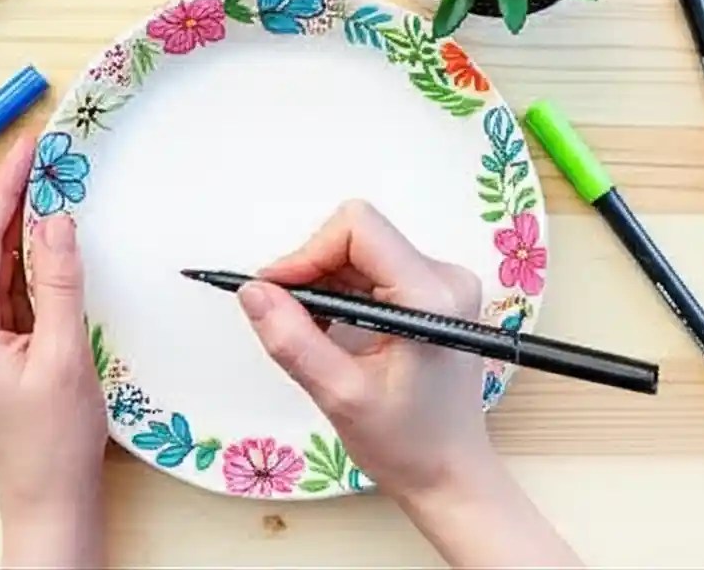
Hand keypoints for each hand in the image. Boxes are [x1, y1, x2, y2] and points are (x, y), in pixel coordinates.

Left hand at [0, 135, 106, 568]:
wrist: (48, 501)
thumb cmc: (52, 442)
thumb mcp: (64, 355)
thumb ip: (60, 283)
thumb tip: (57, 222)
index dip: (6, 189)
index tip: (28, 149)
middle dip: (16, 201)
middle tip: (47, 157)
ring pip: (1, 269)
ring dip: (28, 231)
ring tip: (55, 185)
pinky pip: (14, 294)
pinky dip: (35, 265)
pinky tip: (56, 239)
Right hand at [238, 200, 579, 567]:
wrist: (451, 475)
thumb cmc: (407, 444)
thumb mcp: (339, 395)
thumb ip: (293, 340)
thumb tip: (253, 291)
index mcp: (431, 296)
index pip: (359, 228)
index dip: (308, 252)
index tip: (276, 292)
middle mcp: (445, 277)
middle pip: (358, 237)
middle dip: (312, 271)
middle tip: (286, 319)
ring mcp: (442, 284)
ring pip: (361, 252)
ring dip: (324, 284)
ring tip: (311, 334)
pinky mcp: (434, 295)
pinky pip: (373, 270)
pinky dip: (341, 293)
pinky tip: (332, 332)